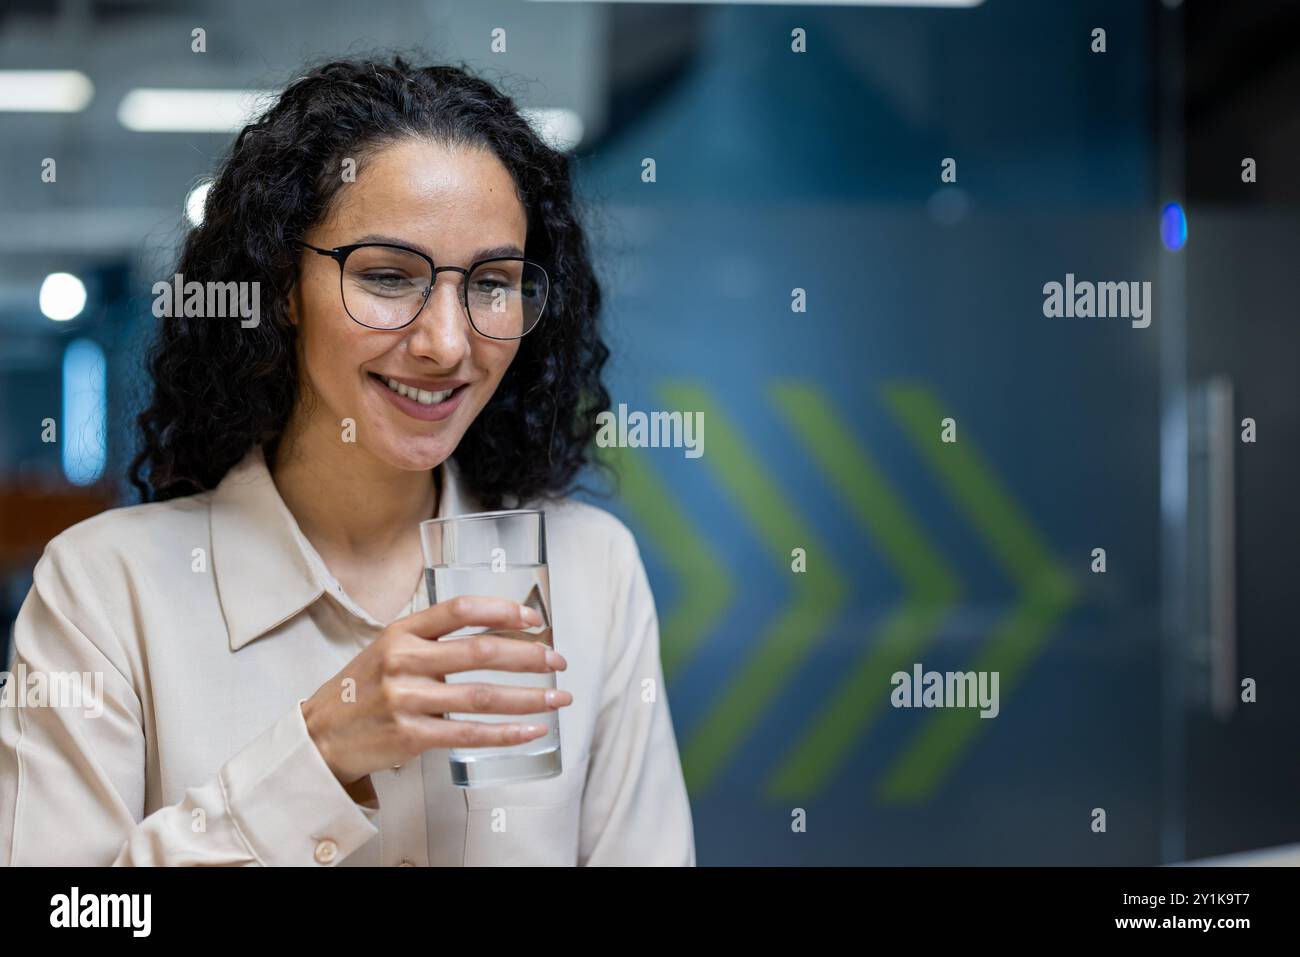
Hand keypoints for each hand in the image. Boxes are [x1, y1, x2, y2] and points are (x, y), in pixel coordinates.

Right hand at [301, 595, 570, 787]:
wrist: (320, 735)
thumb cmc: (364, 688)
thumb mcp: (389, 648)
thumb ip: (433, 639)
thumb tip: (498, 634)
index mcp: (402, 631)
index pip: (460, 609)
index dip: (502, 610)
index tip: (535, 619)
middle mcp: (404, 661)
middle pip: (480, 652)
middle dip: (529, 656)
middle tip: (558, 661)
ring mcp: (407, 700)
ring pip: (481, 696)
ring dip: (528, 697)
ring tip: (558, 697)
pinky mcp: (410, 736)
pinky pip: (469, 734)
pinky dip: (506, 734)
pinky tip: (532, 730)